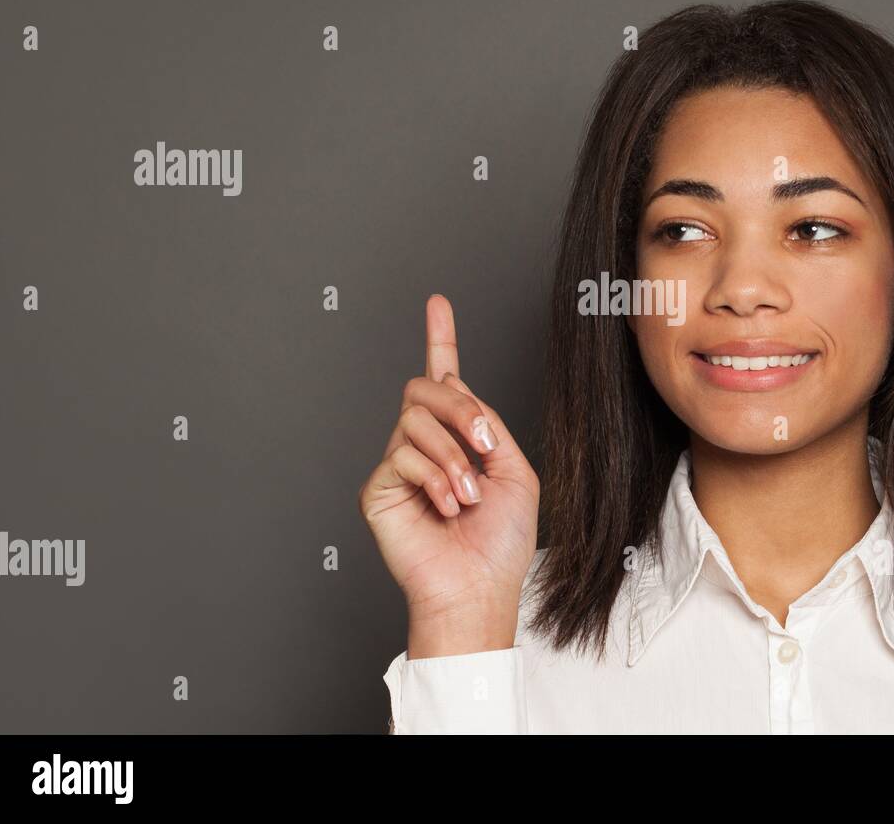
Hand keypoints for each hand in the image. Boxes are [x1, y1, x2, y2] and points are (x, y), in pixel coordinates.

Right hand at [358, 294, 539, 657]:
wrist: (478, 589)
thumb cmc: (500, 543)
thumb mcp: (515, 471)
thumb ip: (487, 423)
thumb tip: (454, 385)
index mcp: (461, 440)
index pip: (446, 381)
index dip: (441, 339)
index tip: (438, 304)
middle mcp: (426, 447)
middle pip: (426, 387)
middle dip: (461, 410)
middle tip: (485, 446)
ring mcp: (399, 466)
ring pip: (415, 418)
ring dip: (453, 457)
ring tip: (467, 496)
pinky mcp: (378, 488)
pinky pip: (401, 454)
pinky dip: (433, 478)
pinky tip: (445, 506)